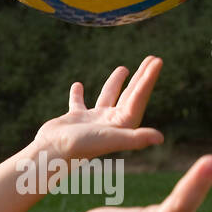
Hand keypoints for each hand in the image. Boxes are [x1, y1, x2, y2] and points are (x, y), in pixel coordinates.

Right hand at [33, 56, 164, 160]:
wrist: (51, 152)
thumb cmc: (81, 147)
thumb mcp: (111, 139)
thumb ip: (136, 138)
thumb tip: (160, 138)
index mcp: (121, 125)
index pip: (138, 97)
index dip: (149, 79)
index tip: (158, 61)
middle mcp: (110, 123)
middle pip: (129, 95)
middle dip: (141, 78)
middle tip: (152, 59)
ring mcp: (92, 121)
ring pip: (107, 97)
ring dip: (116, 83)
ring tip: (124, 68)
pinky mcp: (75, 119)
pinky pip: (79, 103)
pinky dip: (78, 94)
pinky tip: (77, 84)